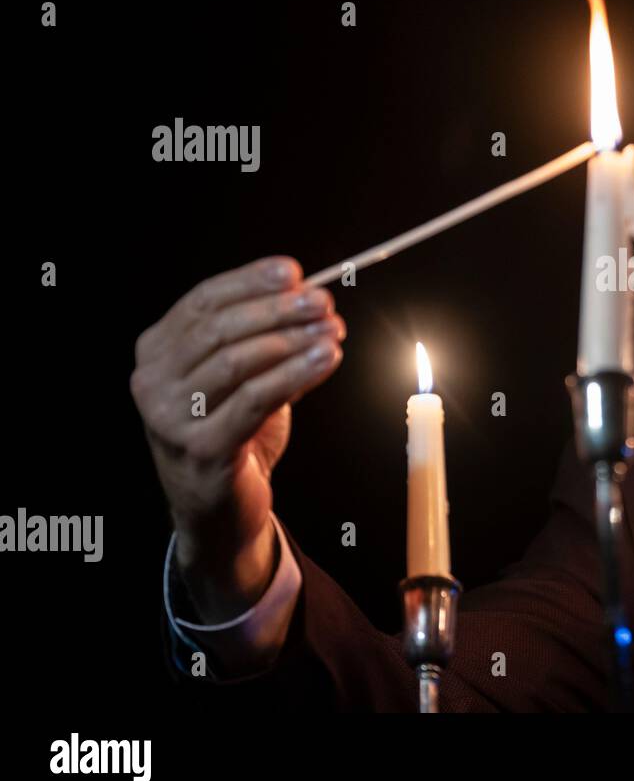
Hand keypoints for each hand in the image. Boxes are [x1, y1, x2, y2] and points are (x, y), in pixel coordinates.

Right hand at [131, 255, 344, 618]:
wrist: (221, 509)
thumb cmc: (234, 432)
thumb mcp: (243, 377)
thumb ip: (264, 336)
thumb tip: (307, 292)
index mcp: (156, 353)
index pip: (203, 301)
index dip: (251, 282)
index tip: (295, 271)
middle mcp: (152, 382)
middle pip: (221, 328)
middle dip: (278, 310)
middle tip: (323, 302)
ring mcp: (171, 418)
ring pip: (238, 361)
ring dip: (293, 339)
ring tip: (333, 331)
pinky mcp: (202, 449)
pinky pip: (256, 398)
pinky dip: (296, 373)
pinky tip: (327, 359)